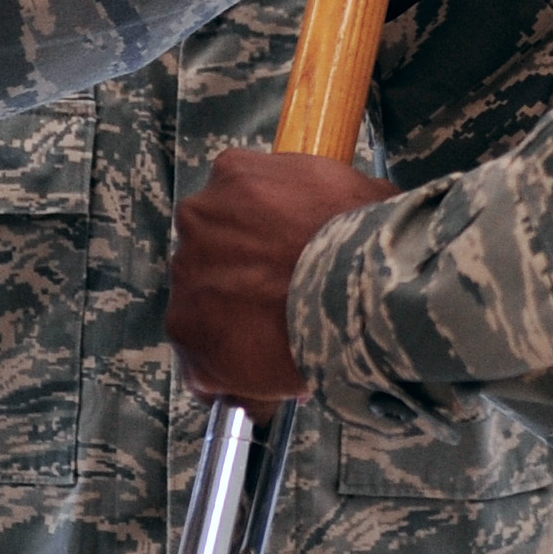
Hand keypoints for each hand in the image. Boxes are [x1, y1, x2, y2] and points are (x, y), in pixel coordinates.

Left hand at [170, 150, 395, 403]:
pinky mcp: (185, 330)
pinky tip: (264, 378)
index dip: (262, 239)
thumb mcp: (358, 193)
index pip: (235, 207)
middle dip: (242, 279)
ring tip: (281, 344)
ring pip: (204, 306)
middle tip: (283, 303)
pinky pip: (201, 359)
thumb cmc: (367, 237)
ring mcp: (187, 274)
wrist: (359, 288)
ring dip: (234, 324)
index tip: (283, 261)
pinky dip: (226, 372)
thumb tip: (341, 220)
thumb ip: (326, 201)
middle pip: (211, 253)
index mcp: (235, 175)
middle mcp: (198, 218)